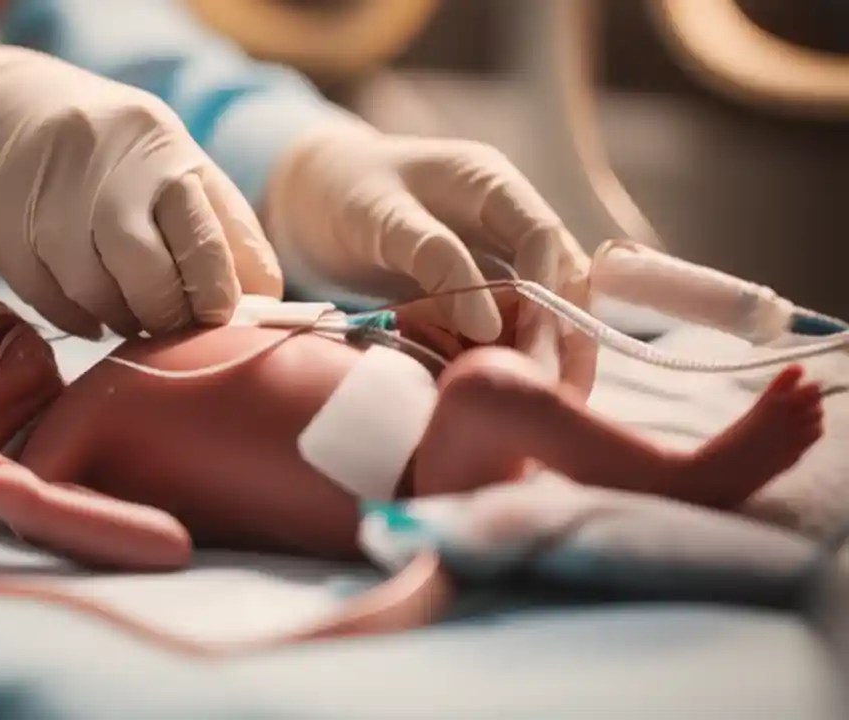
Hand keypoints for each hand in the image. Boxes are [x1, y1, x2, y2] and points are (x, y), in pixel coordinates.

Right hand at [0, 34, 281, 338]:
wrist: (0, 113)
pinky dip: (80, 319)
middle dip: (168, 318)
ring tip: (134, 314)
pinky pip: (52, 304)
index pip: (203, 240)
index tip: (220, 318)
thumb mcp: (177, 166)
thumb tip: (265, 302)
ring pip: (98, 299)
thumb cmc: (116, 155)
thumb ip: (225, 229)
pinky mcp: (2, 233)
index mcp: (163, 152)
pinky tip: (94, 311)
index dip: (217, 294)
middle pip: (148, 279)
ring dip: (124, 322)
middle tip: (174, 327)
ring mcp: (48, 204)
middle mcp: (105, 174)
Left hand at [265, 120, 595, 391]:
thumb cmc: (340, 194)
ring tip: (537, 401)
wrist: (307, 200)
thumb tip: (489, 326)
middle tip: (546, 391)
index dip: (548, 292)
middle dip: (559, 334)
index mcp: (490, 184)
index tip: (535, 347)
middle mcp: (504, 220)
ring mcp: (493, 257)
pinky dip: (507, 356)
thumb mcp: (379, 216)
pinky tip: (504, 391)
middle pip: (558, 277)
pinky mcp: (474, 293)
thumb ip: (434, 257)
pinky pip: (504, 326)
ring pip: (540, 306)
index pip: (542, 236)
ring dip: (543, 352)